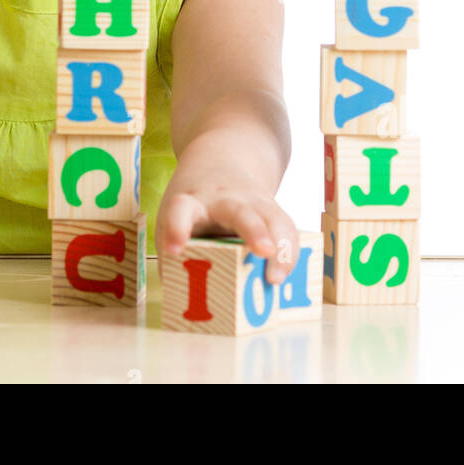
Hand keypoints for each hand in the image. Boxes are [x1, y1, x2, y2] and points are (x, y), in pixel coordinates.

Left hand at [156, 164, 300, 285]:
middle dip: (253, 230)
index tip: (174, 250)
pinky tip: (284, 272)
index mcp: (192, 202)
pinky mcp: (272, 210)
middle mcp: (223, 199)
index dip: (177, 229)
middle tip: (263, 251)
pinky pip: (286, 229)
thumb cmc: (194, 206)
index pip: (181, 210)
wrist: (222, 162)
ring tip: (276, 277)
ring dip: (281, 245)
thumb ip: (176, 257)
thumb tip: (188, 302)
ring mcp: (252, 201)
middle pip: (239, 211)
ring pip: (272, 217)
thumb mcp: (176, 221)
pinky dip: (289, 252)